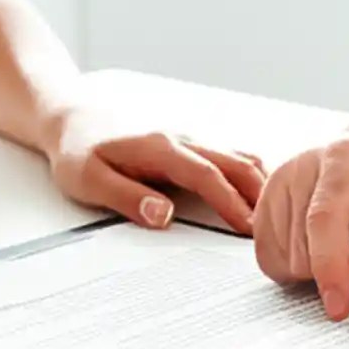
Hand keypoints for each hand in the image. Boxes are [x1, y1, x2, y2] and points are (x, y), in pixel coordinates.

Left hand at [47, 105, 265, 233]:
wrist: (72, 119)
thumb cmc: (79, 150)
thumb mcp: (89, 180)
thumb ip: (127, 197)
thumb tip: (163, 216)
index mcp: (160, 147)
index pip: (206, 175)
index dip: (231, 202)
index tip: (248, 228)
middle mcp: (182, 140)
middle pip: (235, 162)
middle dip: (260, 194)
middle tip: (274, 229)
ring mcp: (189, 140)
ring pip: (238, 156)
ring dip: (260, 183)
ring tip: (275, 216)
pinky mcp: (190, 145)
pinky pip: (230, 156)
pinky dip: (250, 175)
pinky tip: (258, 195)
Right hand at [253, 119, 348, 319]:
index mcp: (344, 159)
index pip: (325, 218)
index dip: (331, 266)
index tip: (339, 307)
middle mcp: (301, 168)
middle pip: (307, 251)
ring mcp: (276, 186)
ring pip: (289, 261)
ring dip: (328, 270)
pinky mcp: (263, 205)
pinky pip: (273, 260)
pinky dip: (303, 268)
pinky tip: (331, 249)